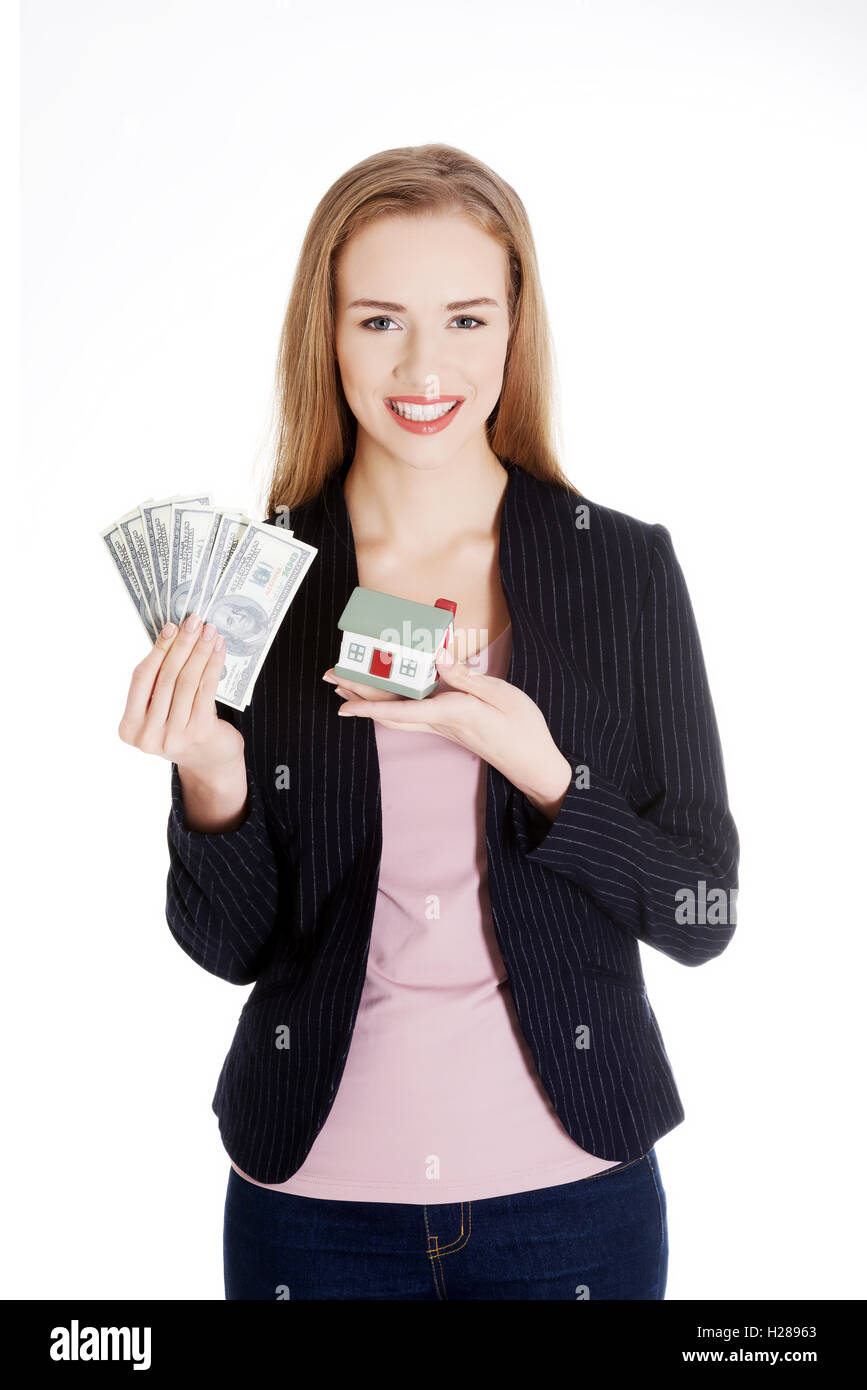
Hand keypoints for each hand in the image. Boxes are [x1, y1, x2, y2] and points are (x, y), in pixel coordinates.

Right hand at [118, 613, 243, 776]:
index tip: (172, 626)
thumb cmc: (181, 727)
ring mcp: (173, 736)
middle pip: (166, 678)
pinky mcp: (199, 733)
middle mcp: (147, 736)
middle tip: (194, 621)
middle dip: (182, 645)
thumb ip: (158, 683)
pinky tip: (218, 649)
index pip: (141, 678)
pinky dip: (213, 665)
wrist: (209, 762)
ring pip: (187, 682)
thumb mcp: (160, 710)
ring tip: (209, 631)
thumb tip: (172, 634)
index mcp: (129, 728)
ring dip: (200, 651)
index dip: (157, 649)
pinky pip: (206, 690)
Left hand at [322, 645, 572, 817]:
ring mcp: (442, 727)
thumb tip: (436, 658)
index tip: (343, 703)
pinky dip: (388, 705)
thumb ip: (465, 678)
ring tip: (344, 686)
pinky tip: (381, 697)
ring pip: (395, 715)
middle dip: (358, 695)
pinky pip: (409, 716)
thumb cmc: (522, 728)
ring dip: (368, 700)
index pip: (401, 710)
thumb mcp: (500, 695)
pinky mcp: (447, 727)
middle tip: (331, 677)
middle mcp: (440, 722)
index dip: (369, 706)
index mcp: (451, 712)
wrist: (532, 761)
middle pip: (389, 711)